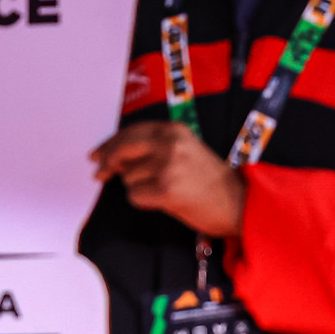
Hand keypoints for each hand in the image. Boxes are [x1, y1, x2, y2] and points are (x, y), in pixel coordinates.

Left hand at [92, 122, 242, 234]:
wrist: (237, 203)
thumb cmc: (212, 180)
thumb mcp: (187, 150)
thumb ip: (156, 147)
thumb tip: (117, 156)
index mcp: (175, 130)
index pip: (132, 131)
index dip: (111, 143)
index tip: (97, 154)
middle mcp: (170, 144)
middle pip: (122, 149)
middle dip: (108, 162)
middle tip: (100, 173)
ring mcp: (167, 166)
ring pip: (128, 177)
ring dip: (136, 186)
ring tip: (161, 190)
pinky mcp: (166, 190)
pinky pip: (135, 196)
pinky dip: (142, 201)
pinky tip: (161, 201)